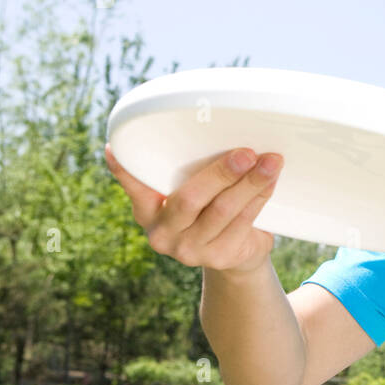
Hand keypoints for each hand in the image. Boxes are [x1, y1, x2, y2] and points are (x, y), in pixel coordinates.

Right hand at [104, 142, 283, 272]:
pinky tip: (271, 181)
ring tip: (270, 161)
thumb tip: (209, 126)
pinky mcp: (219, 258)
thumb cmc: (211, 208)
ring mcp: (189, 250)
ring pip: (223, 210)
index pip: (135, 187)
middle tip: (246, 152)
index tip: (113, 146)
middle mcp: (162, 233)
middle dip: (221, 172)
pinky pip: (243, 222)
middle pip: (190, 199)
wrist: (237, 252)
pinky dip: (259, 198)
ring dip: (251, 183)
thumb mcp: (193, 191)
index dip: (124, 170)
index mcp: (147, 210)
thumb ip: (188, 171)